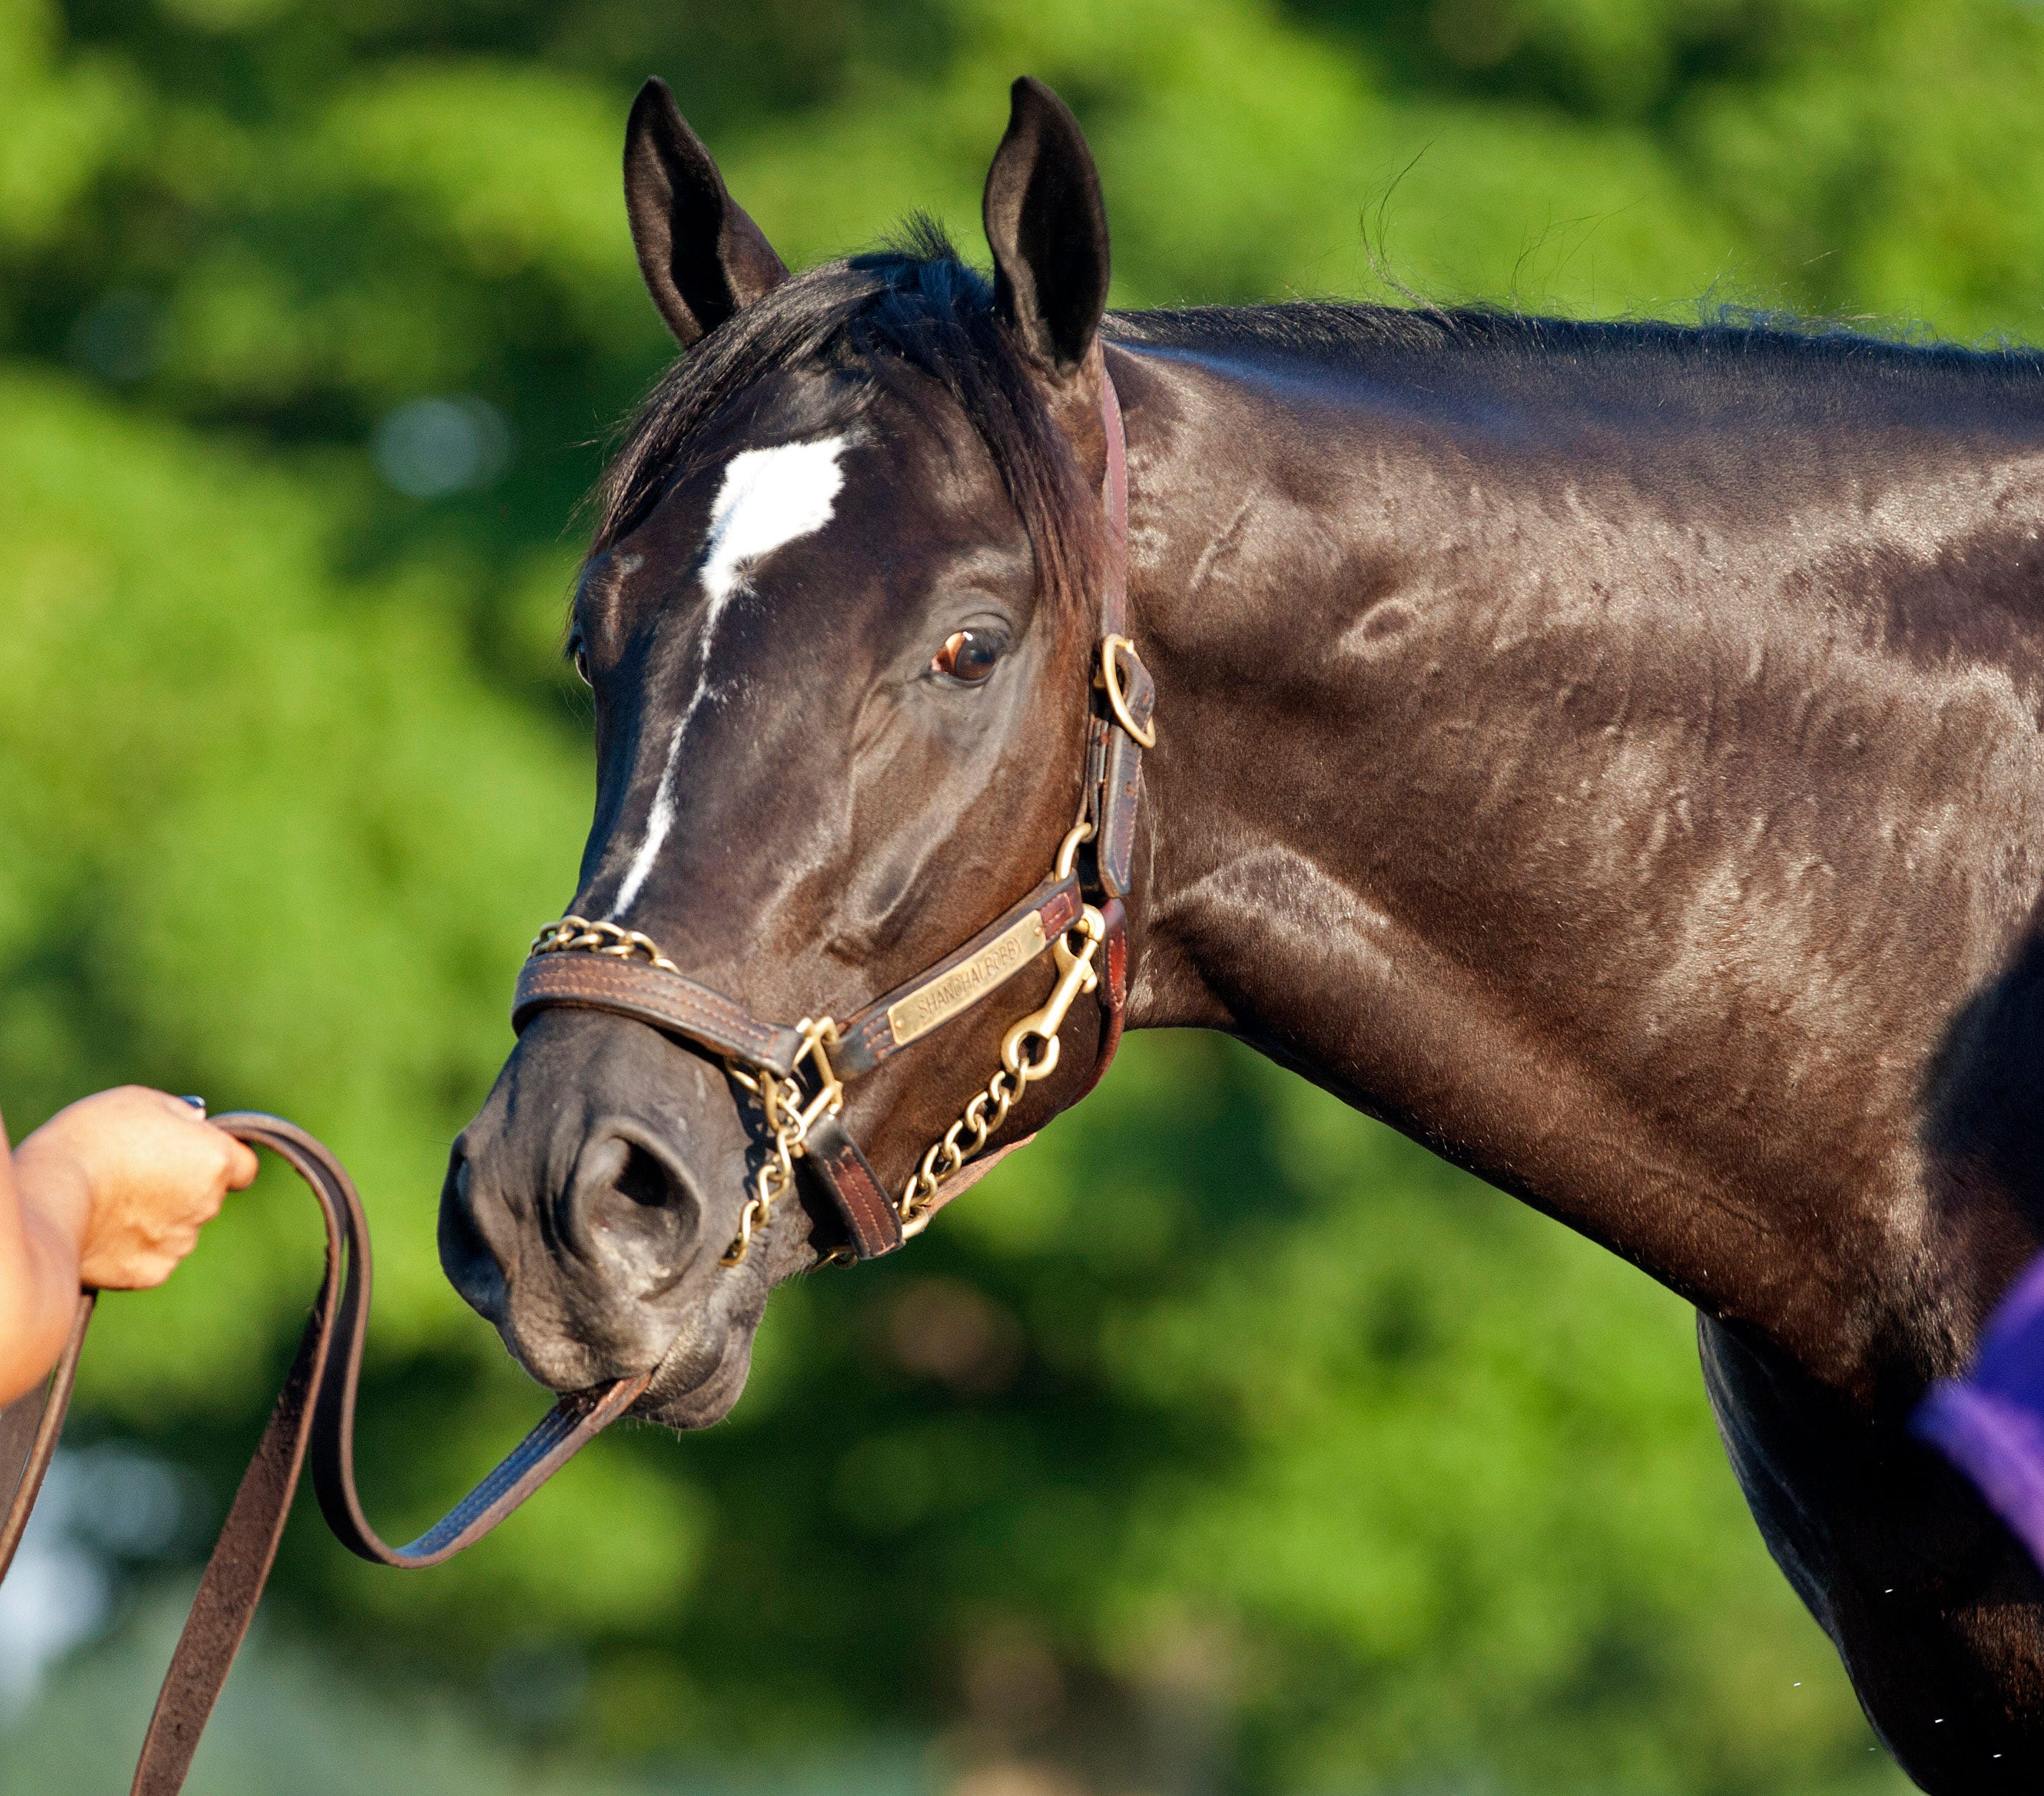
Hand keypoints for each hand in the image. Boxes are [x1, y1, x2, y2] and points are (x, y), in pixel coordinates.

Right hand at [13, 1087, 259, 1288]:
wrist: (50, 1194)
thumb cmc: (94, 1138)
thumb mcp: (143, 1102)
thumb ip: (181, 1117)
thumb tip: (198, 1125)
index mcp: (215, 1161)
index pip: (242, 1166)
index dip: (218, 1160)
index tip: (193, 1157)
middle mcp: (208, 1205)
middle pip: (206, 1197)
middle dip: (181, 1188)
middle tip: (134, 1175)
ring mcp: (180, 1242)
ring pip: (178, 1230)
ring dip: (156, 1219)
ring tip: (109, 1202)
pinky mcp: (151, 1273)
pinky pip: (150, 1258)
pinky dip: (132, 1248)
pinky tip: (102, 1230)